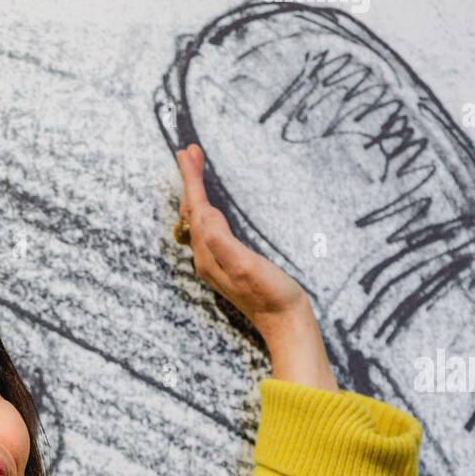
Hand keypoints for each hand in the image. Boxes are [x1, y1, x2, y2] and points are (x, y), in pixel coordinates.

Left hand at [175, 144, 336, 391]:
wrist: (286, 323)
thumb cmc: (271, 294)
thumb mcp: (247, 266)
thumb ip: (223, 242)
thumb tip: (204, 215)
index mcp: (208, 254)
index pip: (196, 209)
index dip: (192, 180)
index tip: (188, 152)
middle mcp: (206, 258)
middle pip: (192, 213)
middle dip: (190, 181)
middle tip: (190, 152)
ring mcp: (215, 263)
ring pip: (198, 221)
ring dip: (196, 193)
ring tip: (195, 169)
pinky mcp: (227, 265)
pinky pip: (209, 230)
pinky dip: (206, 209)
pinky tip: (211, 206)